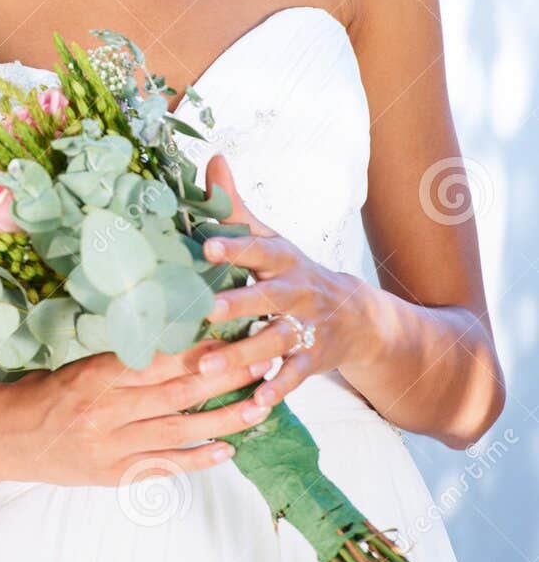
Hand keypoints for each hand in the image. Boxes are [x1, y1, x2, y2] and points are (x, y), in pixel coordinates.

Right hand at [0, 334, 286, 489]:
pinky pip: (162, 465)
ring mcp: (111, 446)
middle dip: (224, 378)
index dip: (198, 349)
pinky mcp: (113, 474)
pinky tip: (228, 449)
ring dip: (223, 419)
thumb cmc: (45, 393)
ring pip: (177, 429)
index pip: (156, 358)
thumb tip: (177, 343)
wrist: (5, 439)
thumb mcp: (78, 365)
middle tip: (260, 363)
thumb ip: (123, 360)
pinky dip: (197, 458)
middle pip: (176, 392)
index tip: (232, 336)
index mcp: (96, 375)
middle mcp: (105, 410)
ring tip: (259, 407)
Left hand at [195, 152, 378, 404]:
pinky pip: (296, 376)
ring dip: (242, 354)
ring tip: (206, 366)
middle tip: (204, 310)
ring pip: (275, 340)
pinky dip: (277, 389)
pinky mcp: (314, 359)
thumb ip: (236, 206)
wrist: (357, 315)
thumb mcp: (270, 238)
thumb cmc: (292, 271)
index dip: (234, 246)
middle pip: (266, 297)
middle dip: (237, 304)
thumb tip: (212, 158)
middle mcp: (296, 291)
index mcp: (281, 259)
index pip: (257, 248)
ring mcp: (307, 327)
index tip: (207, 245)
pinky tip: (255, 403)